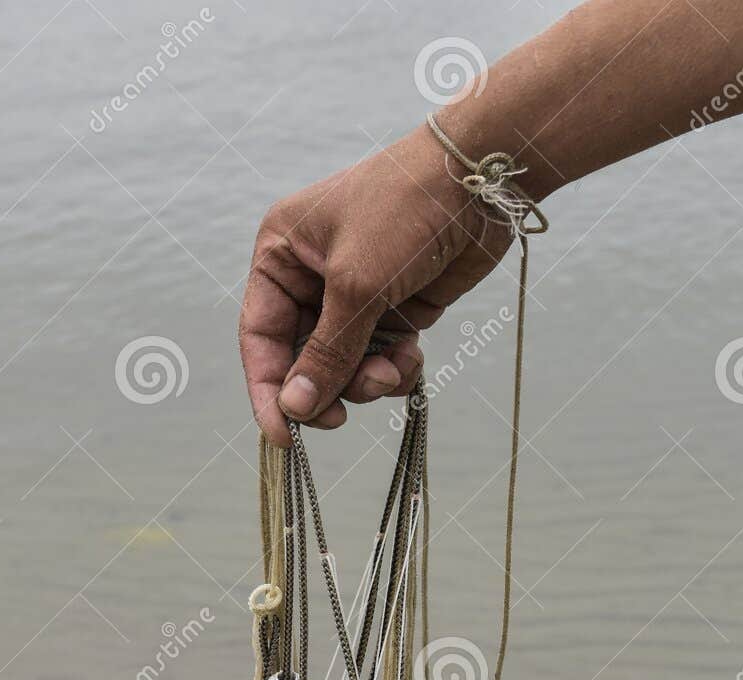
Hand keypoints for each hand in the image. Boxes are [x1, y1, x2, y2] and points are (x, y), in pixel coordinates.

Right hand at [239, 121, 513, 444]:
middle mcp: (311, 277)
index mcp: (282, 256)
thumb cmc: (404, 210)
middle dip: (328, 387)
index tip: (283, 436)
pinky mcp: (394, 308)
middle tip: (345, 416)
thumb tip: (294, 409)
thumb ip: (326, 354)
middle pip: (302, 360)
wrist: (481, 180)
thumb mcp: (356, 285)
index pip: (261, 336)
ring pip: (344, 367)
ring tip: (394, 371)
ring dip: (367, 381)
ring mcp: (355, 295)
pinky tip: (412, 357)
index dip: (269, 390)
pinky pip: (381, 359)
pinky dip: (395, 369)